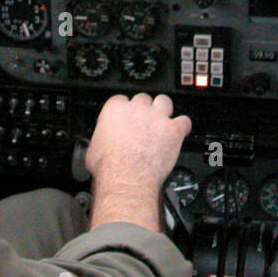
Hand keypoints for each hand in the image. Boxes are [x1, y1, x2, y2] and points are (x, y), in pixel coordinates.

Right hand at [86, 93, 190, 230]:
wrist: (126, 178)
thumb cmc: (109, 166)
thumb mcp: (93, 149)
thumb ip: (100, 139)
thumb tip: (100, 144)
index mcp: (115, 110)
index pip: (121, 100)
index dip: (125, 110)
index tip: (126, 119)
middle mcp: (137, 109)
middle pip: (143, 99)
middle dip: (144, 110)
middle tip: (144, 124)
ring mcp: (157, 117)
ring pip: (164, 102)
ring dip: (164, 110)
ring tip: (162, 122)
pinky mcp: (173, 130)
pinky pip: (184, 121)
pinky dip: (182, 127)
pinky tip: (179, 132)